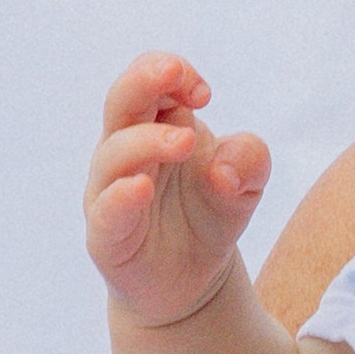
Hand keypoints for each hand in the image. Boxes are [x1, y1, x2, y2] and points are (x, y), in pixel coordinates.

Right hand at [83, 53, 278, 333]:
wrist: (192, 280)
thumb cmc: (208, 215)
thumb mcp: (245, 184)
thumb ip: (248, 160)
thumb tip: (222, 169)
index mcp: (156, 123)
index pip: (150, 78)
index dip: (174, 73)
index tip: (205, 93)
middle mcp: (126, 150)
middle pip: (121, 101)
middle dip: (145, 80)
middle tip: (174, 73)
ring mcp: (110, 191)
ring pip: (113, 154)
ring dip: (147, 140)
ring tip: (185, 142)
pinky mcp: (106, 235)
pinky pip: (105, 210)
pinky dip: (121, 196)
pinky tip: (142, 188)